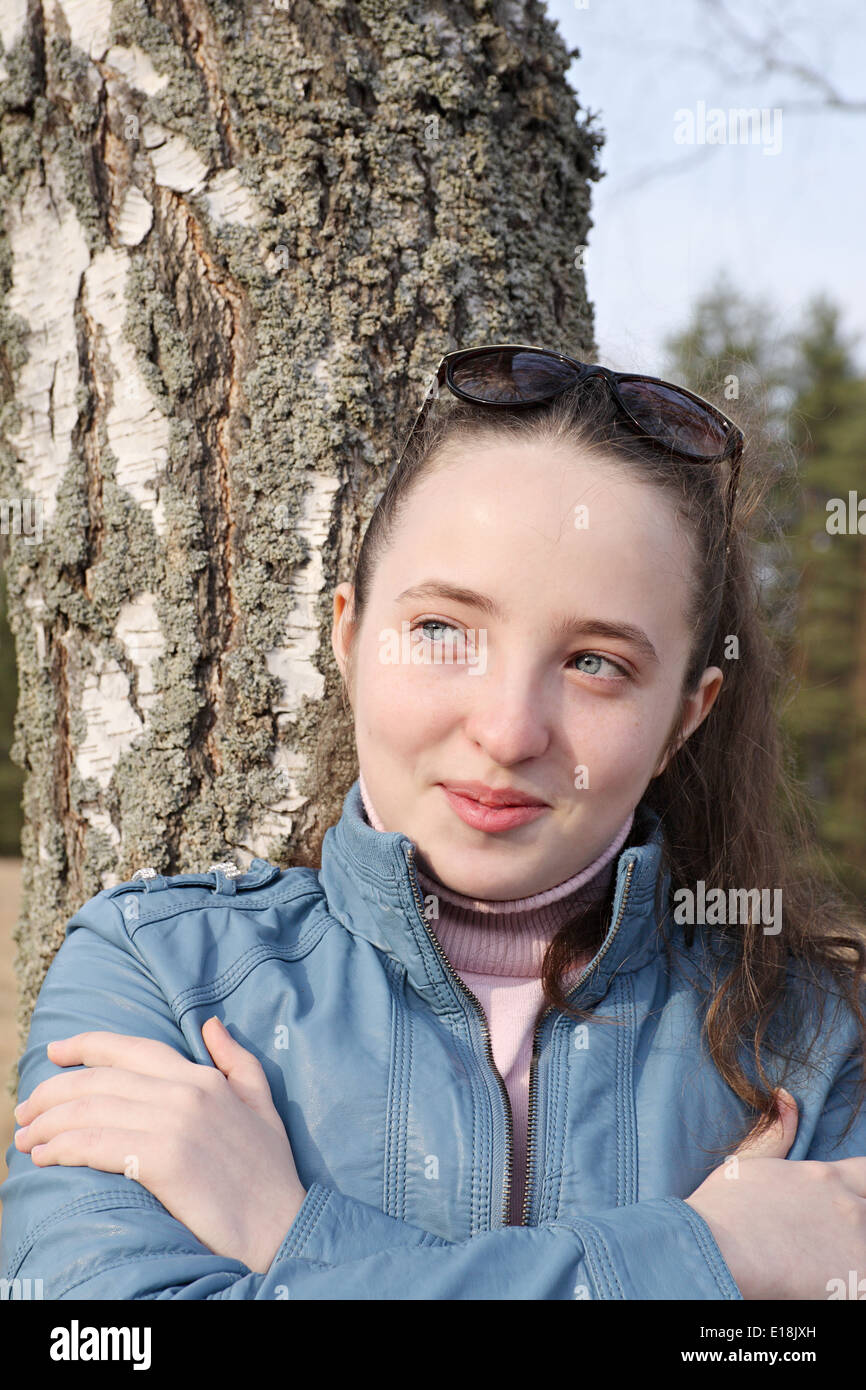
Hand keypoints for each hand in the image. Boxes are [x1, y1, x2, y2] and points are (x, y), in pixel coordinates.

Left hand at [13, 1018, 306, 1273]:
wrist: (281, 1225)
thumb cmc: (269, 1171)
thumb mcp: (259, 1100)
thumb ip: (236, 1058)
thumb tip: (211, 1024)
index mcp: (202, 1077)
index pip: (129, 1049)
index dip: (84, 1046)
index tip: (53, 1053)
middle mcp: (184, 1092)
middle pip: (98, 1080)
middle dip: (51, 1092)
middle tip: (24, 1111)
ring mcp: (174, 1124)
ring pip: (90, 1111)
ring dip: (47, 1123)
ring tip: (24, 1140)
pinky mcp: (164, 1161)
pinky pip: (96, 1145)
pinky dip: (62, 1148)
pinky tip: (45, 1157)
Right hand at [684, 1089, 865, 1298]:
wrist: (718, 1249)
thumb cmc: (724, 1208)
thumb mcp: (748, 1162)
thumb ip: (776, 1133)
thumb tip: (786, 1096)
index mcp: (825, 1176)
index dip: (862, 1186)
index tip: (852, 1198)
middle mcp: (847, 1203)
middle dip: (854, 1223)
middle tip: (832, 1240)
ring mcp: (856, 1242)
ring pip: (865, 1249)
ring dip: (852, 1257)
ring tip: (822, 1268)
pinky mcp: (857, 1277)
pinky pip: (863, 1280)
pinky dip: (850, 1283)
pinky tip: (824, 1286)